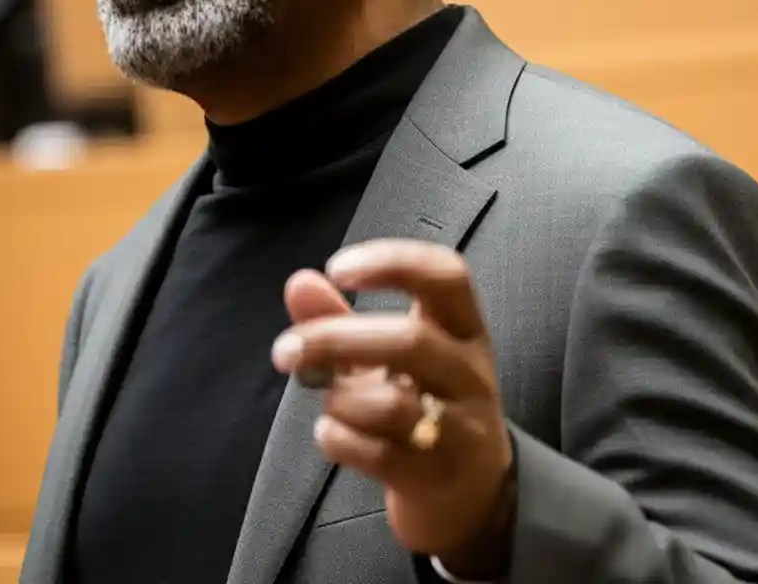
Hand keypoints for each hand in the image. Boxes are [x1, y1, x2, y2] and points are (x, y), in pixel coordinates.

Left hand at [271, 240, 514, 576]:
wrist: (472, 493)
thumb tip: (298, 282)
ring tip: (330, 404)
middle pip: (410, 342)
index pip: (446, 276)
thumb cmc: (425, 406)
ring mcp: (461, 428)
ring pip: (390, 405)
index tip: (338, 268)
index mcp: (463, 329)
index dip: (393, 263)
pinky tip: (334, 435)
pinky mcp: (438, 475)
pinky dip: (338, 440)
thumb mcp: (392, 359)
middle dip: (335, 341)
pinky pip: (377, 454)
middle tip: (285, 350)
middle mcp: (470, 373)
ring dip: (339, 401)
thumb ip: (343, 319)